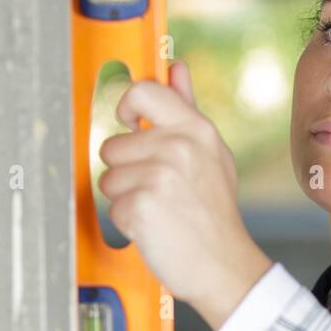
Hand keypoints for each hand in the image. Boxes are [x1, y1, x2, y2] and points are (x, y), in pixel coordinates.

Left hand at [96, 62, 271, 327]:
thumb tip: (176, 67)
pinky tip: (153, 227)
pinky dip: (127, 222)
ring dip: (125, 197)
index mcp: (194, 129)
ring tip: (158, 210)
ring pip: (107, 178)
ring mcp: (158, 176)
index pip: (141, 92)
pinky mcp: (141, 206)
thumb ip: (187, 108)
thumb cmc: (214, 211)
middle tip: (157, 190)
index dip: (124, 107)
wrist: (223, 264)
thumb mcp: (211, 154)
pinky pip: (112, 207)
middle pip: (113, 145)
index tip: (126, 125)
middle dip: (125, 170)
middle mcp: (177, 147)